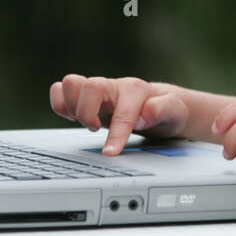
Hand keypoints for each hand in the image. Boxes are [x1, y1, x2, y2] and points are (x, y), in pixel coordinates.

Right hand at [49, 75, 188, 154]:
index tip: (111, 152)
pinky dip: (60, 104)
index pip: (121, 110)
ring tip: (87, 122)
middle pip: (88, 85)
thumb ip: (162, 109)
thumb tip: (143, 115)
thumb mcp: (175, 111)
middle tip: (96, 128)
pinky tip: (73, 117)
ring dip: (72, 107)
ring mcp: (97, 90)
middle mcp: (113, 86)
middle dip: (87, 113)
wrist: (160, 105)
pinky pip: (60, 90)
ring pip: (70, 83)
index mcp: (135, 90)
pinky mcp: (84, 97)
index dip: (116, 133)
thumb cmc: (166, 109)